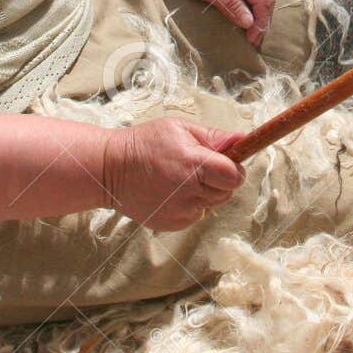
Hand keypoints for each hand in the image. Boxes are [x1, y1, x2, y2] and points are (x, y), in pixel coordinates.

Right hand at [100, 117, 246, 230]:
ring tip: (181, 178)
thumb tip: (243, 139)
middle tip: (197, 167)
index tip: (225, 162)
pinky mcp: (172, 224)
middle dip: (219, 180)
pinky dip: (190, 205)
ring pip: (211, 204)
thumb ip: (213, 137)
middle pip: (226, 192)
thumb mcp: (179, 128)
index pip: (234, 176)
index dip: (234, 169)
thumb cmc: (145, 143)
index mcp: (193, 164)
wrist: (110, 170)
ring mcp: (180, 212)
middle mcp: (189, 192)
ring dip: (205, 193)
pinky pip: (195, 215)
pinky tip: (171, 191)